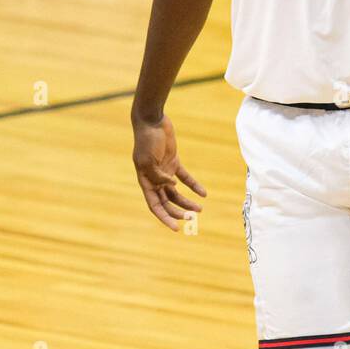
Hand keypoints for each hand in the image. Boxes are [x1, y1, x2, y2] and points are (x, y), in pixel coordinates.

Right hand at [133, 114, 206, 230]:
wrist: (153, 120)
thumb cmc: (148, 139)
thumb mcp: (149, 159)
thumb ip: (158, 175)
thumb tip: (171, 187)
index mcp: (146, 181)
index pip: (155, 205)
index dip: (165, 218)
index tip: (176, 228)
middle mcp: (155, 179)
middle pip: (167, 202)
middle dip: (179, 211)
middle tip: (193, 217)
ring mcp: (164, 171)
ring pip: (176, 192)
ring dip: (187, 201)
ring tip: (200, 209)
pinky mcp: (173, 161)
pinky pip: (185, 177)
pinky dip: (193, 185)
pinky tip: (203, 193)